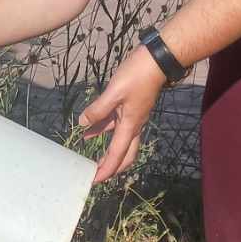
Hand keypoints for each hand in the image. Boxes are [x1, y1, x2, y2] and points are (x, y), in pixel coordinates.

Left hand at [77, 47, 167, 182]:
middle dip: (112, 167)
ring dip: (106, 150)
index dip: (106, 170)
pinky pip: (115, 125)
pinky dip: (103, 130)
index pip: (117, 156)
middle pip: (125, 155)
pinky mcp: (130, 107)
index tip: (94, 181)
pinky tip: (89, 130)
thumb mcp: (114, 92)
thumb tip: (83, 124)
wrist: (156, 61)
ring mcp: (133, 117)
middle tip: (97, 175)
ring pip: (120, 141)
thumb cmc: (137, 75)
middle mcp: (133, 126)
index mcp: (130, 126)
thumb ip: (98, 110)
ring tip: (89, 157)